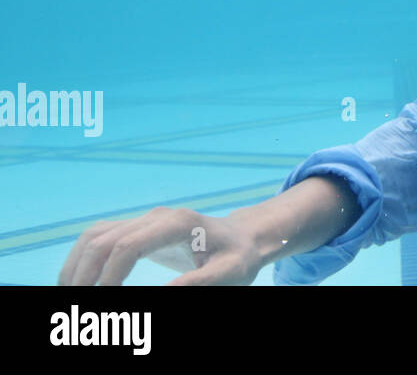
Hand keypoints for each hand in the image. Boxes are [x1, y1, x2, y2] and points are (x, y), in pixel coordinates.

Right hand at [58, 206, 264, 285]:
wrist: (243, 237)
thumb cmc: (238, 256)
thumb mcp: (228, 272)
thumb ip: (198, 283)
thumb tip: (162, 295)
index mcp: (178, 223)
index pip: (127, 246)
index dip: (108, 277)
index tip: (102, 302)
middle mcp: (157, 216)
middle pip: (103, 239)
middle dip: (83, 274)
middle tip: (75, 302)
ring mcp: (146, 219)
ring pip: (95, 236)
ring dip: (76, 265)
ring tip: (69, 293)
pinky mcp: (139, 227)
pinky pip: (100, 237)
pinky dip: (83, 258)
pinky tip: (78, 281)